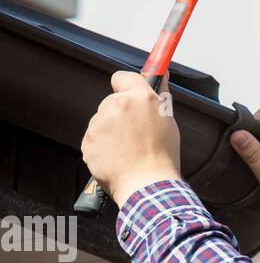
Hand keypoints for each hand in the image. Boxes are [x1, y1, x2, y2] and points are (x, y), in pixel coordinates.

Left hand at [80, 71, 181, 206]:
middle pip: (112, 102)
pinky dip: (102, 149)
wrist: (147, 186)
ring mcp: (99, 124)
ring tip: (128, 151)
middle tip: (136, 136)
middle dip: (120, 116)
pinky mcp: (88, 141)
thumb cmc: (162, 157)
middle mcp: (117, 105)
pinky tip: (118, 159)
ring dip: (111, 133)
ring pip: (102, 123)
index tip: (128, 93)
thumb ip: (160, 95)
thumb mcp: (167, 121)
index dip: (125, 86)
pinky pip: (93, 141)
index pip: (122, 77)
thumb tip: (161, 75)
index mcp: (139, 98)